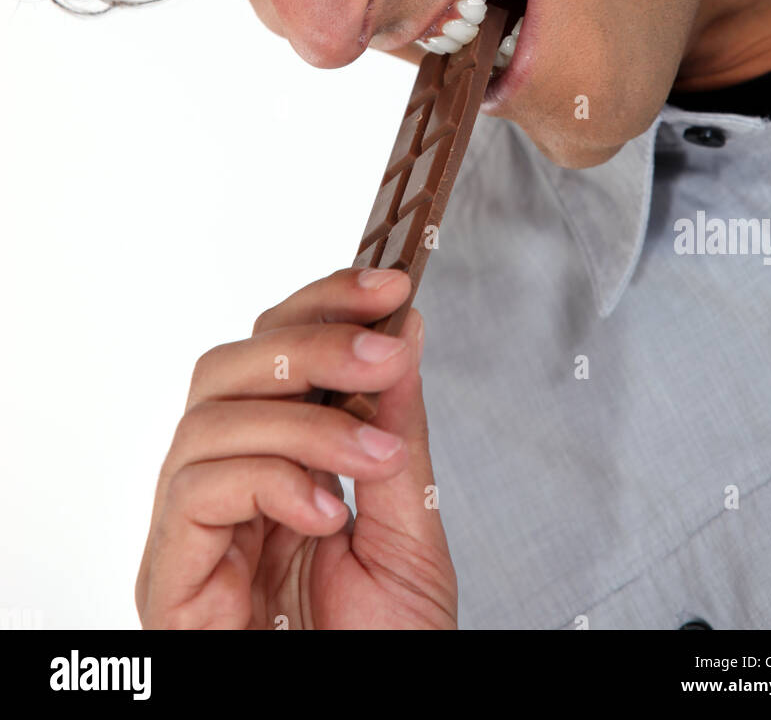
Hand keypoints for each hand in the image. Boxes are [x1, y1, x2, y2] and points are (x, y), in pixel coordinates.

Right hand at [135, 267, 456, 628]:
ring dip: (306, 418)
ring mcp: (190, 527)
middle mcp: (223, 481)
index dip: (324, 303)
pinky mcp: (169, 574)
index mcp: (277, 459)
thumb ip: (398, 427)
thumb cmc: (382, 648)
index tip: (389, 285)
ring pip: (209, 414)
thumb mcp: (411, 521)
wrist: (366, 719)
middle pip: (226, 364)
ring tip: (374, 456)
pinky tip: (324, 512)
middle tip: (386, 346)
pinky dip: (270, 480)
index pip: (275, 351)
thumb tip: (401, 331)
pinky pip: (197, 486)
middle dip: (312, 340)